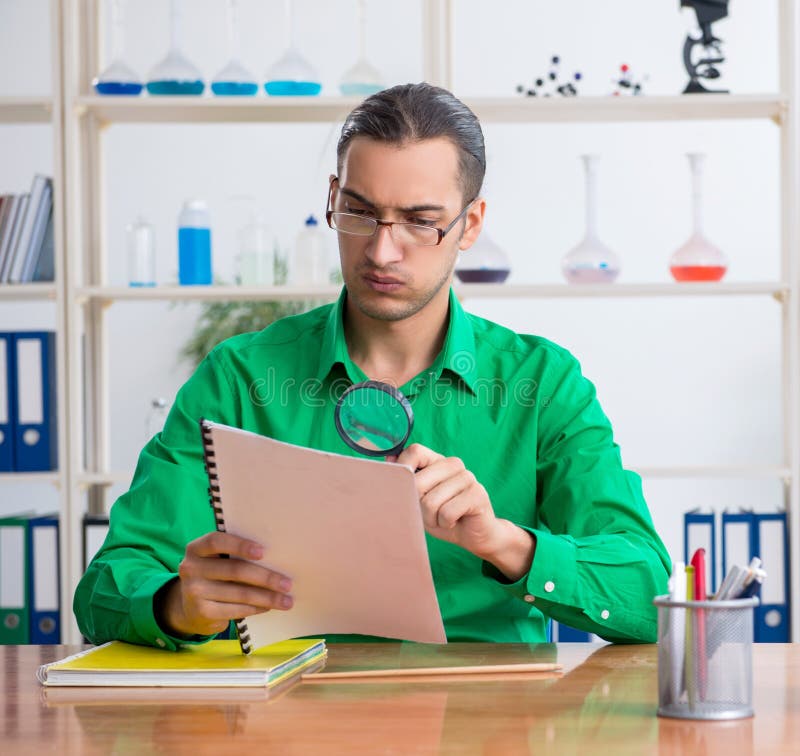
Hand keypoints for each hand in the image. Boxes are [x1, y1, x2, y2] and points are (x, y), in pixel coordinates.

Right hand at [156, 531, 293, 637]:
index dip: (240, 545)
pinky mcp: (202, 612)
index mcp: (196, 548)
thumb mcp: (216, 560)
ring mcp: (195, 592)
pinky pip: (236, 609)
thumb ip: (234, 554)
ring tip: (286, 600)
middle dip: (266, 577)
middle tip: (287, 583)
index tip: (263, 552)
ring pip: (240, 593)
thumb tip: (276, 556)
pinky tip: (268, 607)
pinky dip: (256, 608)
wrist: (189, 607)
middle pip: (235, 570)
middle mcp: (191, 568)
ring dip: (267, 597)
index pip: (216, 541)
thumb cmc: (214, 575)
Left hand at [389, 443, 499, 557]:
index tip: (405, 490)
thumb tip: (389, 461)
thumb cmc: (442, 516)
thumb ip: (407, 480)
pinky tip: (454, 522)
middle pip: (418, 482)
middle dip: (418, 506)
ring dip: (432, 519)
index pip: (415, 452)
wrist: (473, 535)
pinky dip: (445, 523)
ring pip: (431, 502)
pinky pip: (447, 512)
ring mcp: (467, 477)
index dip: (404, 470)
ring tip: (443, 518)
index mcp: (438, 461)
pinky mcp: (477, 494)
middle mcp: (454, 464)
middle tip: (430, 513)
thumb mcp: (420, 499)